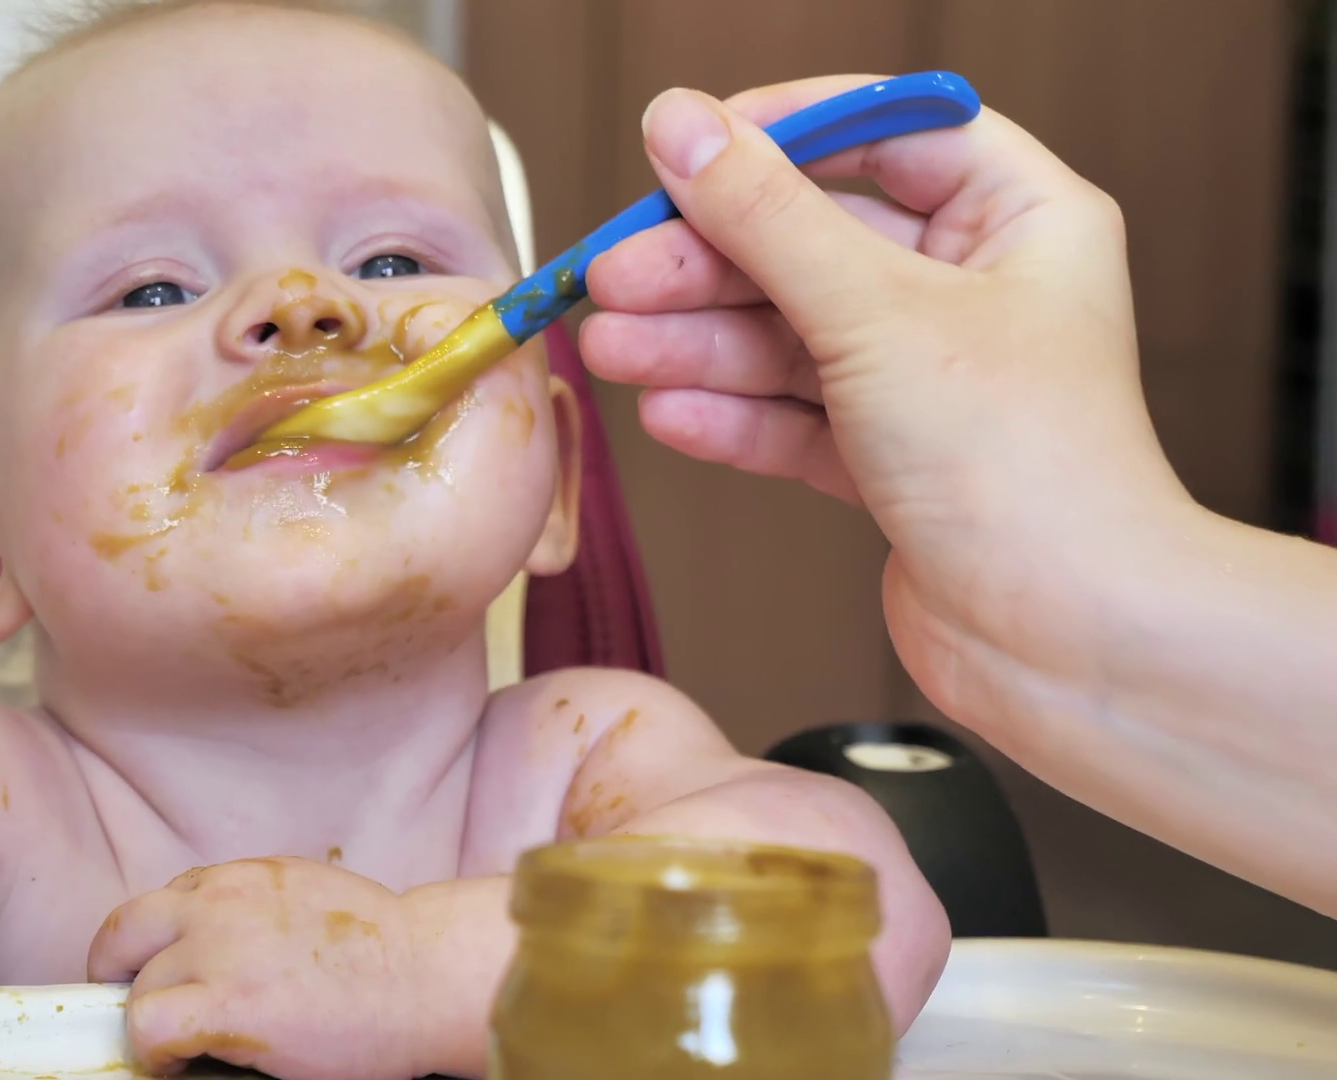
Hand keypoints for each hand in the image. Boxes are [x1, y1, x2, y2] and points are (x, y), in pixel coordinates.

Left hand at [88, 858, 424, 1079]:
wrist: (425, 975)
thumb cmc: (382, 950)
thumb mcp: (304, 895)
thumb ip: (252, 907)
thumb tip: (218, 940)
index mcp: (238, 878)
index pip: (163, 902)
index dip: (156, 945)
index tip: (166, 973)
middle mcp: (218, 903)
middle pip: (122, 933)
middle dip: (117, 974)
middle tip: (139, 1008)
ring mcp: (218, 952)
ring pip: (134, 988)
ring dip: (151, 1021)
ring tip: (185, 1047)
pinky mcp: (226, 1005)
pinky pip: (148, 1028)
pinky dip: (154, 1053)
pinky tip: (183, 1064)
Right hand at [580, 77, 1195, 717]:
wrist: (1065, 641)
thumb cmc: (1026, 469)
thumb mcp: (876, 312)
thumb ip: (765, 217)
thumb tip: (681, 124)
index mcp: (1020, 220)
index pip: (889, 134)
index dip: (783, 133)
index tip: (688, 149)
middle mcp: (978, 292)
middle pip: (817, 241)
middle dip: (708, 262)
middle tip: (616, 276)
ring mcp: (933, 380)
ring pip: (791, 335)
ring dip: (698, 343)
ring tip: (613, 351)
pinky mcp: (894, 462)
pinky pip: (796, 416)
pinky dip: (733, 415)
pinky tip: (669, 416)